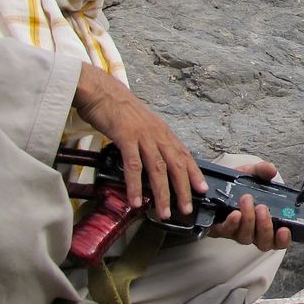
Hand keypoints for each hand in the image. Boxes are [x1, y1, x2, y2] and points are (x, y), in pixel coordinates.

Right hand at [73, 63, 206, 219]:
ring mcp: (143, 136)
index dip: (194, 173)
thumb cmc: (119, 109)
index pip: (184, 155)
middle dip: (183, 189)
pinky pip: (134, 165)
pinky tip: (136, 200)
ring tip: (165, 212)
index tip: (202, 189)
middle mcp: (158, 134)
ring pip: (158, 169)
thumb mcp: (142, 124)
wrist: (101, 91)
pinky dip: (136, 185)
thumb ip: (151, 140)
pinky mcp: (126, 137)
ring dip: (162, 193)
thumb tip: (155, 159)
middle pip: (176, 165)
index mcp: (163, 132)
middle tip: (186, 209)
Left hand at [207, 162, 291, 250]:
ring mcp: (235, 232)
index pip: (277, 239)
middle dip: (265, 227)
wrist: (209, 184)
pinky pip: (226, 232)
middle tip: (263, 208)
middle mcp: (251, 231)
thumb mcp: (250, 174)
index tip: (285, 229)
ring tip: (247, 200)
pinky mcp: (218, 230)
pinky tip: (234, 213)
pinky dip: (232, 223)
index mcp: (264, 222)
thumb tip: (271, 170)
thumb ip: (262, 171)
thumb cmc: (234, 184)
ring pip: (246, 237)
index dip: (283, 239)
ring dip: (249, 220)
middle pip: (264, 243)